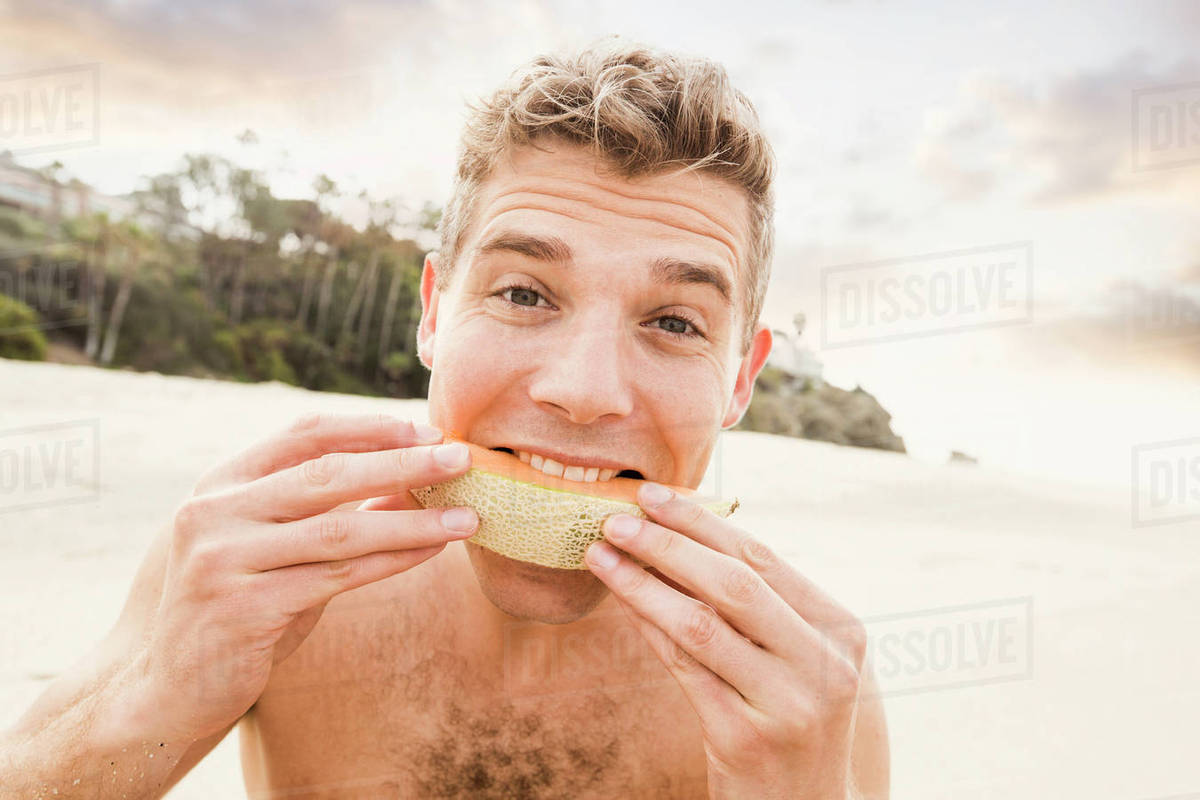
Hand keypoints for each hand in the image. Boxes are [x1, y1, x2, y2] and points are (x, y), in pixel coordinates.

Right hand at [128, 413, 476, 742]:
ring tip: (468, 516)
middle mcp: (214, 513)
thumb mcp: (274, 547)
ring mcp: (223, 560)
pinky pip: (338, 577)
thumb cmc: (238, 607)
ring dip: (413, 521)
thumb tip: (411, 485)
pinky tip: (431, 551)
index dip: (369, 428)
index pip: (302, 434)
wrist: (168, 688)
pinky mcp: (244, 608)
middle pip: (326, 474)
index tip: (427, 429)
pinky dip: (392, 560)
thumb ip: (327, 513)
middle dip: (403, 463)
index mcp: (220, 485)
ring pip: (340, 529)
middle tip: (460, 458)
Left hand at [585, 483, 868, 799]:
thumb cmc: (792, 720)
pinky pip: (684, 668)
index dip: (703, 522)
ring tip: (602, 553)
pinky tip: (622, 602)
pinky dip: (649, 626)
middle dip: (669, 543)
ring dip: (643, 581)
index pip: (763, 558)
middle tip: (617, 517)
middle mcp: (824, 664)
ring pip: (702, 623)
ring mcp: (788, 704)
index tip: (655, 495)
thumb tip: (682, 534)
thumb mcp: (797, 659)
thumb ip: (760, 605)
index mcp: (841, 630)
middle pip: (735, 583)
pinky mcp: (745, 739)